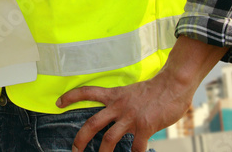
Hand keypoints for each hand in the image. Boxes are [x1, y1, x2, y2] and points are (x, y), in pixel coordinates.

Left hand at [56, 78, 185, 151]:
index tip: (58, 102)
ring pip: (109, 139)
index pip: (87, 92)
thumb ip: (122, 103)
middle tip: (74, 149)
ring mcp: (131, 117)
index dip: (71, 97)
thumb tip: (116, 116)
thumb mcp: (131, 92)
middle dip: (81, 139)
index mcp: (114, 96)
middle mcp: (119, 106)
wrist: (172, 85)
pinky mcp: (145, 126)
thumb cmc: (154, 89)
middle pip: (92, 123)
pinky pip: (136, 147)